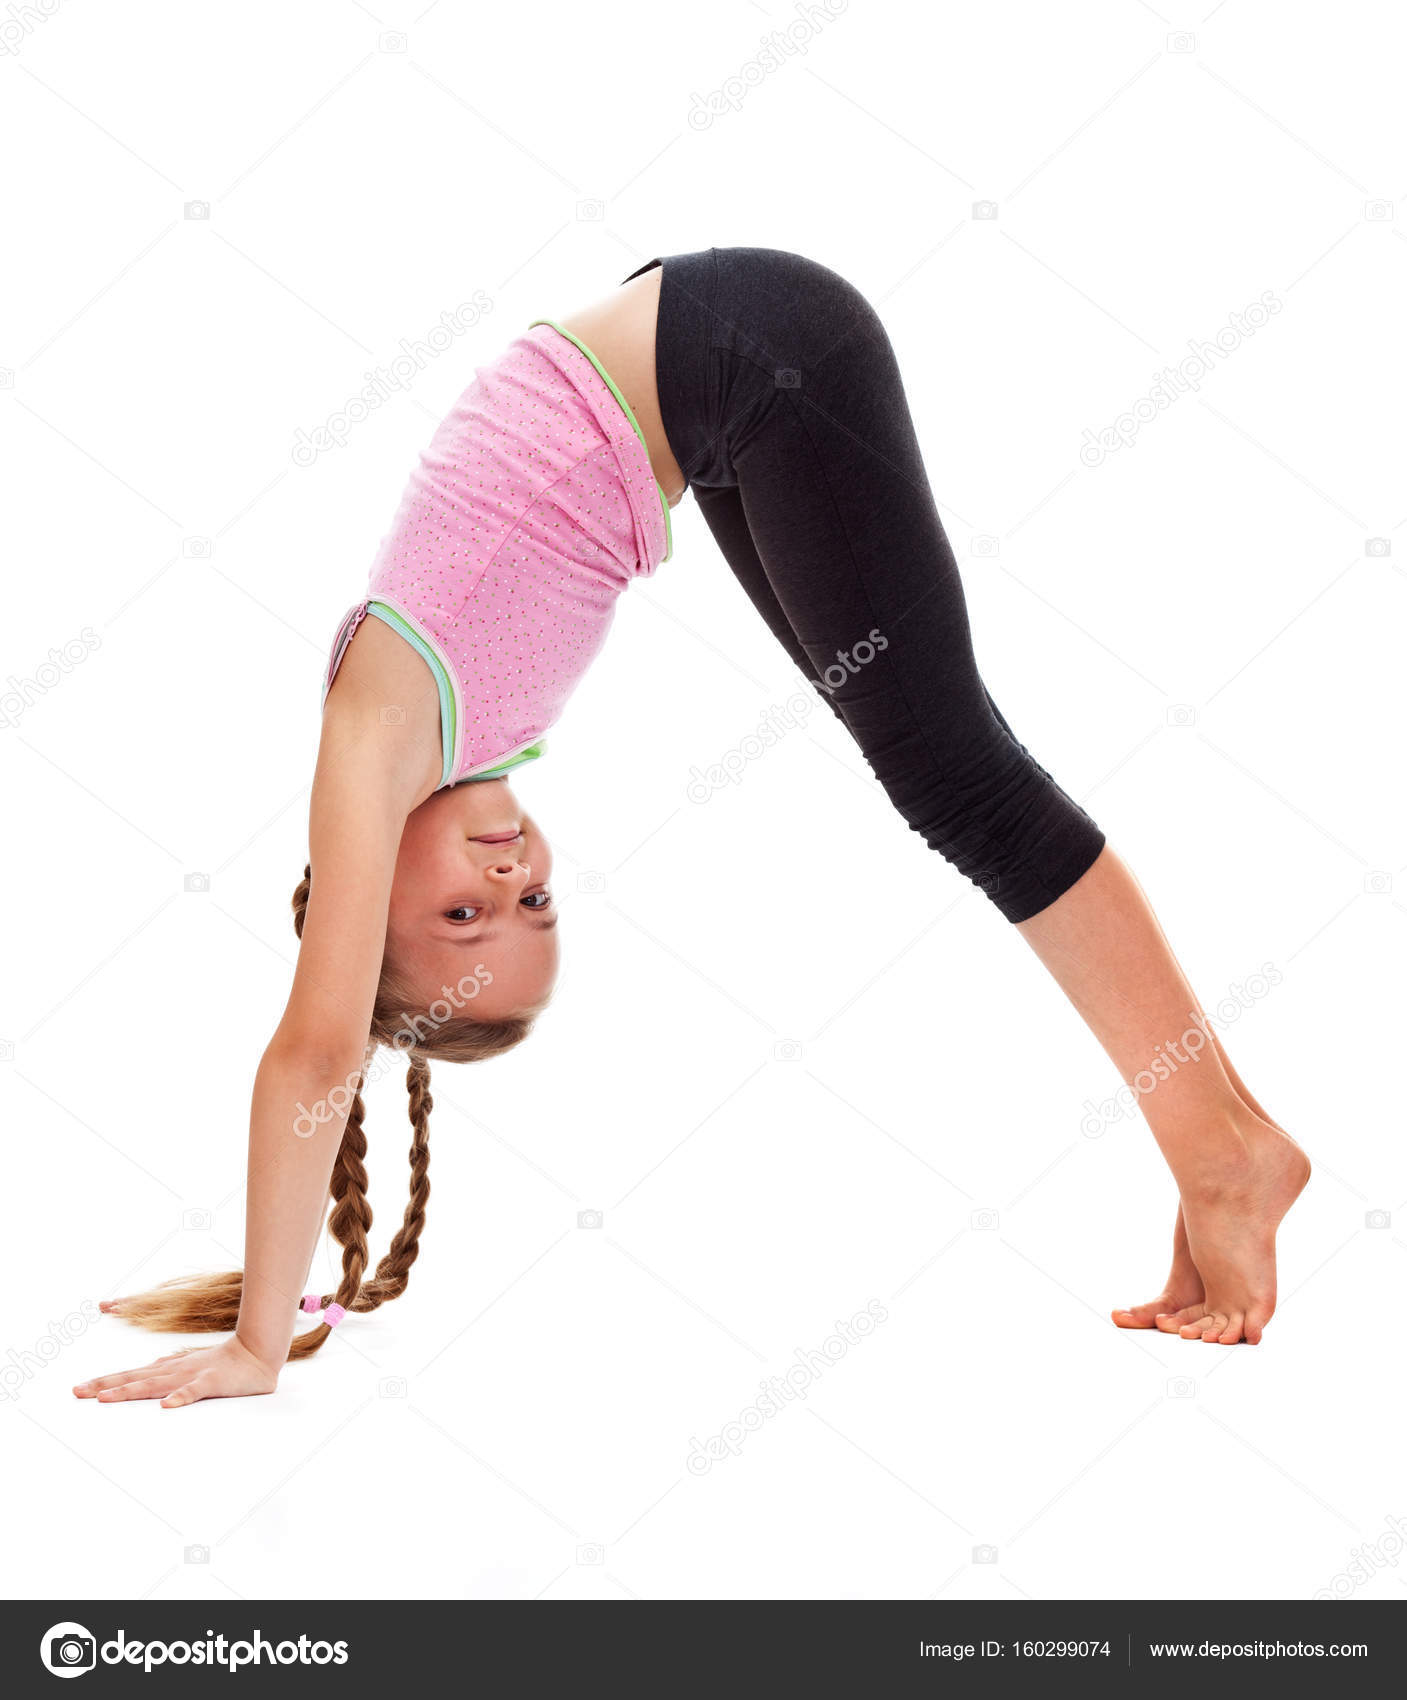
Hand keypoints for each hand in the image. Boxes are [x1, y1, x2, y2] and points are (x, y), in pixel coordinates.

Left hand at [73, 1335, 279, 1408]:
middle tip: (78, 1392)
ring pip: (155, 1384)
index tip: (80, 1389)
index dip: (105, 1382)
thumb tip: (146, 1369)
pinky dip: (180, 1398)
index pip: (130, 1376)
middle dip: (105, 1386)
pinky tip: (166, 1406)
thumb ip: (167, 1368)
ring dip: (129, 1391)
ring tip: (105, 1398)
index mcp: (168, 1369)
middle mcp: (173, 1371)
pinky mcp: (211, 1382)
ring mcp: (191, 1375)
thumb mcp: (189, 1365)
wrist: (256, 1353)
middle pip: (134, 1379)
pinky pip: (193, 1391)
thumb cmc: (223, 1363)